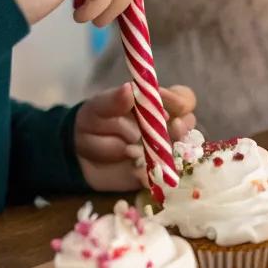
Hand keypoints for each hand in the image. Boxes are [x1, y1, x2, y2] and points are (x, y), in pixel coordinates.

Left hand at [74, 82, 196, 190]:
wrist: (78, 155)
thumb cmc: (92, 124)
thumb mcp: (98, 108)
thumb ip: (113, 100)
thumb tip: (129, 89)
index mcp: (156, 106)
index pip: (182, 98)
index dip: (179, 99)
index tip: (165, 99)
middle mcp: (165, 129)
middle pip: (189, 125)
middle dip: (184, 126)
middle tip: (174, 127)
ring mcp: (162, 153)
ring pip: (183, 152)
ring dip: (174, 151)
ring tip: (156, 151)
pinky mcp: (154, 175)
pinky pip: (164, 178)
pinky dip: (157, 176)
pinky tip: (142, 174)